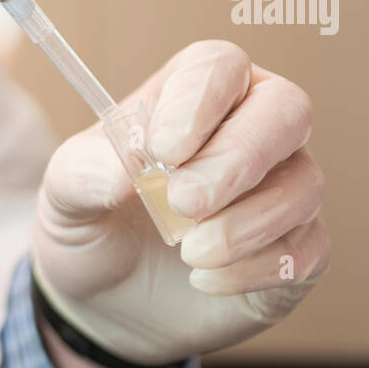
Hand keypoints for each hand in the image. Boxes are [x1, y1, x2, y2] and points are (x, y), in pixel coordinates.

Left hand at [33, 40, 329, 367]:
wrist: (106, 301)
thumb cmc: (94, 224)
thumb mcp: (63, 196)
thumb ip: (82, 172)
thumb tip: (124, 172)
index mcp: (193, 95)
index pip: (221, 67)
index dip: (199, 101)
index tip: (163, 150)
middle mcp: (251, 129)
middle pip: (286, 110)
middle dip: (238, 157)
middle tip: (184, 202)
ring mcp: (281, 188)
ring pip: (303, 184)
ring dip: (245, 223)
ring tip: (189, 253)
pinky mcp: (294, 250)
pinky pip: (306, 251)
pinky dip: (256, 269)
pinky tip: (205, 280)